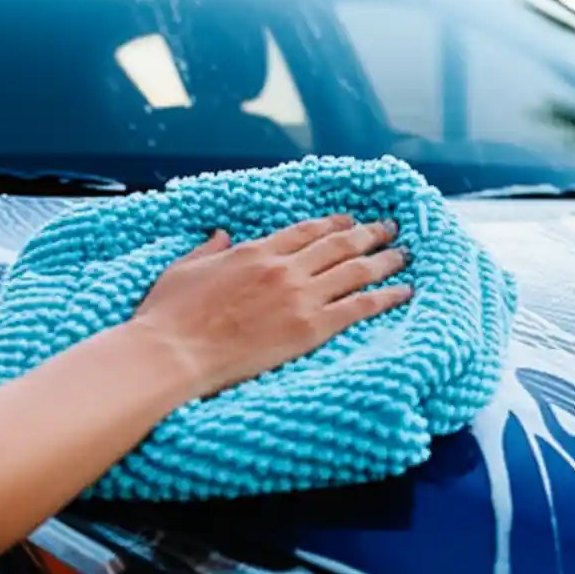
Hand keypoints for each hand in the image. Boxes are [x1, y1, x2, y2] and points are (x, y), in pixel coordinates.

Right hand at [129, 215, 410, 396]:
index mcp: (256, 251)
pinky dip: (386, 297)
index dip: (334, 223)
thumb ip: (207, 250)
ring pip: (357, 271)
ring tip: (406, 254)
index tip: (351, 220)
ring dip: (386, 260)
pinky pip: (359, 307)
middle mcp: (284, 268)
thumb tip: (221, 235)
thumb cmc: (168, 316)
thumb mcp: (182, 269)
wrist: (173, 353)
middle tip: (391, 228)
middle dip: (369, 234)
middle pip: (339, 245)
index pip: (306, 231)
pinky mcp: (311, 328)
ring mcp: (300, 297)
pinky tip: (405, 291)